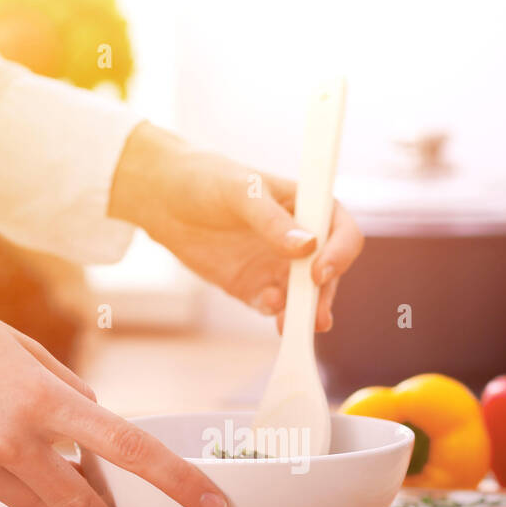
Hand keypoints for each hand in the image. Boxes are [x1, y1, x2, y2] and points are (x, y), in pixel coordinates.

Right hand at [0, 261, 227, 506]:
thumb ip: (69, 393)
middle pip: (85, 506)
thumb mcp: (24, 349)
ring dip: (56, 499)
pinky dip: (10, 483)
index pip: (128, 448)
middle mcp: (14, 440)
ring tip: (42, 464)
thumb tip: (98, 432)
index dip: (178, 482)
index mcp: (44, 399)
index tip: (213, 506)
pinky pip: (0, 497)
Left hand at [108, 123, 363, 330]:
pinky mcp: (254, 286)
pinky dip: (274, 311)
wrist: (164, 199)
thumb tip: (305, 246)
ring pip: (302, 297)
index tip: (319, 271)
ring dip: (302, 313)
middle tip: (315, 317)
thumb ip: (271, 220)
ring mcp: (277, 266)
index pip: (341, 232)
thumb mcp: (240, 192)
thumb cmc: (207, 180)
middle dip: (323, 296)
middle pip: (327, 273)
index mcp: (307, 207)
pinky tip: (266, 304)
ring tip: (293, 325)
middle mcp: (300, 240)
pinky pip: (273, 306)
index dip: (339, 253)